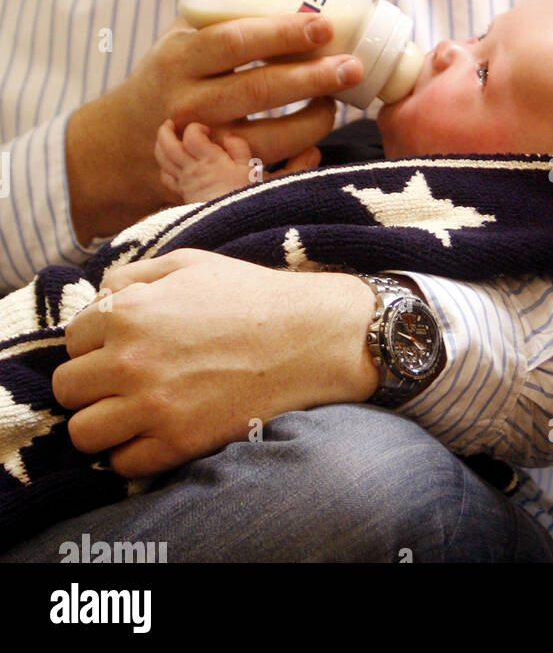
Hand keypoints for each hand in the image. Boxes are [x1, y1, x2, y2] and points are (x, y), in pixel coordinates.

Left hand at [53, 250, 377, 476]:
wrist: (310, 336)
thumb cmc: (252, 295)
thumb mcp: (191, 263)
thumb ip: (134, 275)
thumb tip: (97, 299)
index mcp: (129, 311)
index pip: (72, 340)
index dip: (96, 343)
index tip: (123, 346)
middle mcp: (129, 359)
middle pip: (68, 388)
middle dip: (91, 383)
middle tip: (125, 379)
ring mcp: (151, 405)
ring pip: (83, 432)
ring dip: (103, 422)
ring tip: (134, 410)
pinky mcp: (176, 443)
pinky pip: (121, 463)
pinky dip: (133, 451)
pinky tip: (158, 430)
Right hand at [66, 13, 360, 240]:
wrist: (121, 144)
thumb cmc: (167, 76)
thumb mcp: (181, 34)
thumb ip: (225, 5)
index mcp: (180, 58)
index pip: (235, 42)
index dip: (281, 34)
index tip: (323, 25)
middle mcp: (188, 103)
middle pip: (259, 90)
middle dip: (312, 78)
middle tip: (351, 67)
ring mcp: (202, 146)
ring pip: (268, 138)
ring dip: (312, 120)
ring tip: (337, 101)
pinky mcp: (213, 178)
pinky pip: (266, 171)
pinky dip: (298, 155)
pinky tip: (316, 138)